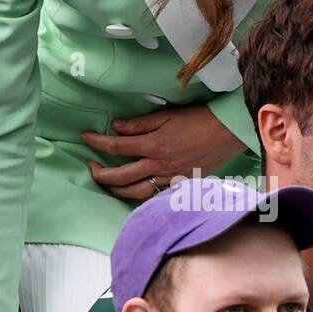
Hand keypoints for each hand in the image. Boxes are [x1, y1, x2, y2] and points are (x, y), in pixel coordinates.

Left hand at [81, 104, 246, 202]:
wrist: (227, 132)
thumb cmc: (198, 120)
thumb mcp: (166, 115)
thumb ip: (139, 124)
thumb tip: (116, 127)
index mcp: (153, 145)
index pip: (116, 147)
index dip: (97, 143)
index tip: (85, 138)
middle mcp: (159, 165)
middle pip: (121, 176)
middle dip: (101, 173)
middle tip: (90, 166)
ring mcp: (169, 178)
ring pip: (135, 192)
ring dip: (116, 189)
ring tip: (106, 182)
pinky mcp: (179, 185)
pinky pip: (154, 196)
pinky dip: (139, 196)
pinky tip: (132, 192)